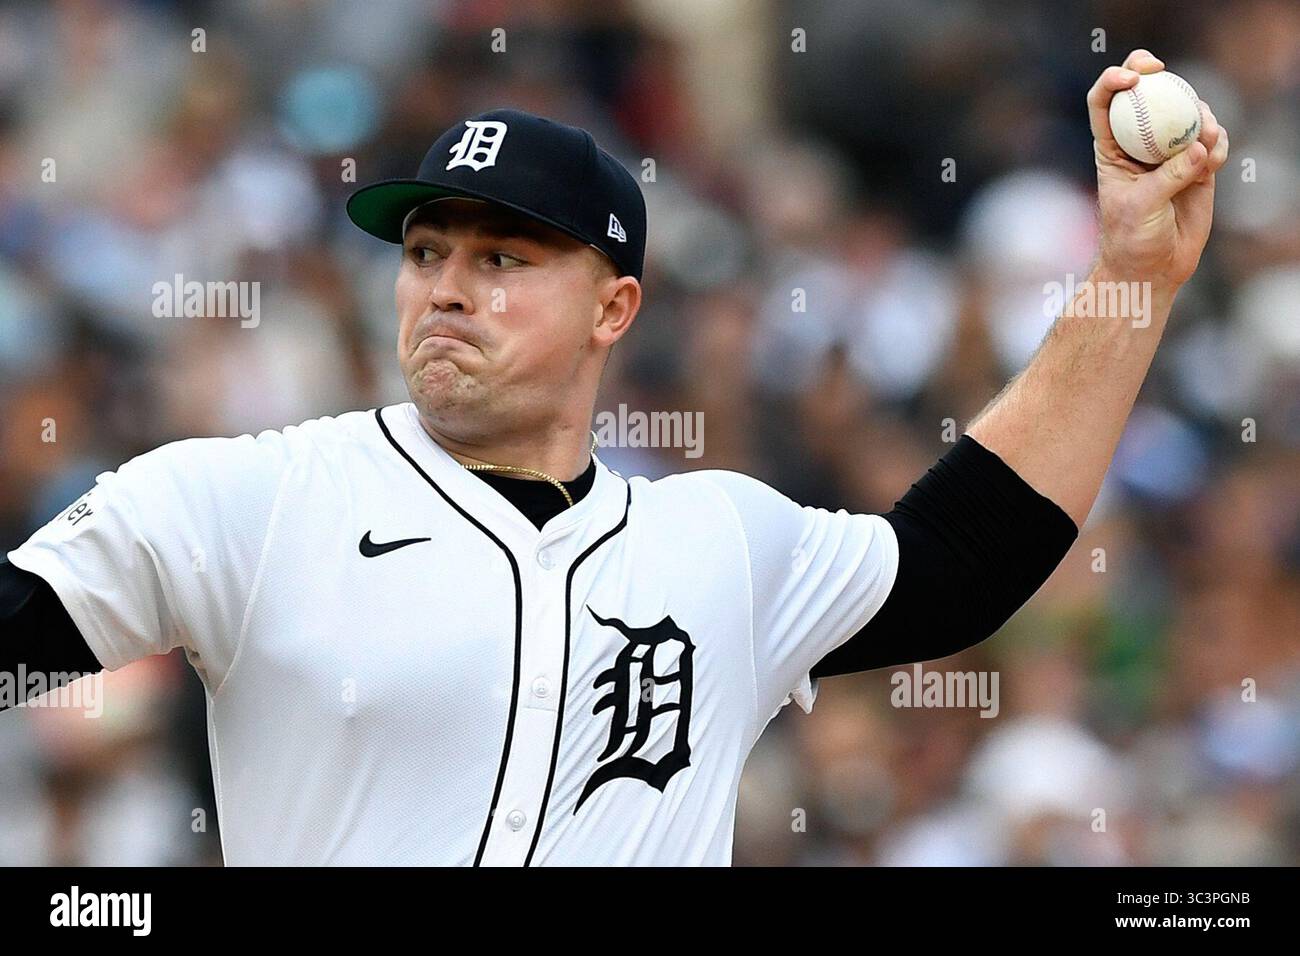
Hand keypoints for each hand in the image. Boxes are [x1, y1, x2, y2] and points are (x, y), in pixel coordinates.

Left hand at [1087, 50, 1228, 288]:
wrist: (1153, 267)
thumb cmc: (1132, 240)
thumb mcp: (1142, 207)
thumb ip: (1169, 176)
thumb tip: (1198, 148)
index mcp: (1111, 148)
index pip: (1104, 103)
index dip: (1113, 80)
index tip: (1132, 78)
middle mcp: (1139, 143)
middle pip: (1147, 93)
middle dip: (1156, 73)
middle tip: (1165, 72)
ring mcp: (1170, 151)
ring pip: (1187, 113)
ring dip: (1199, 117)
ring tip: (1205, 142)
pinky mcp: (1197, 164)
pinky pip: (1212, 141)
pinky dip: (1217, 144)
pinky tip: (1214, 162)